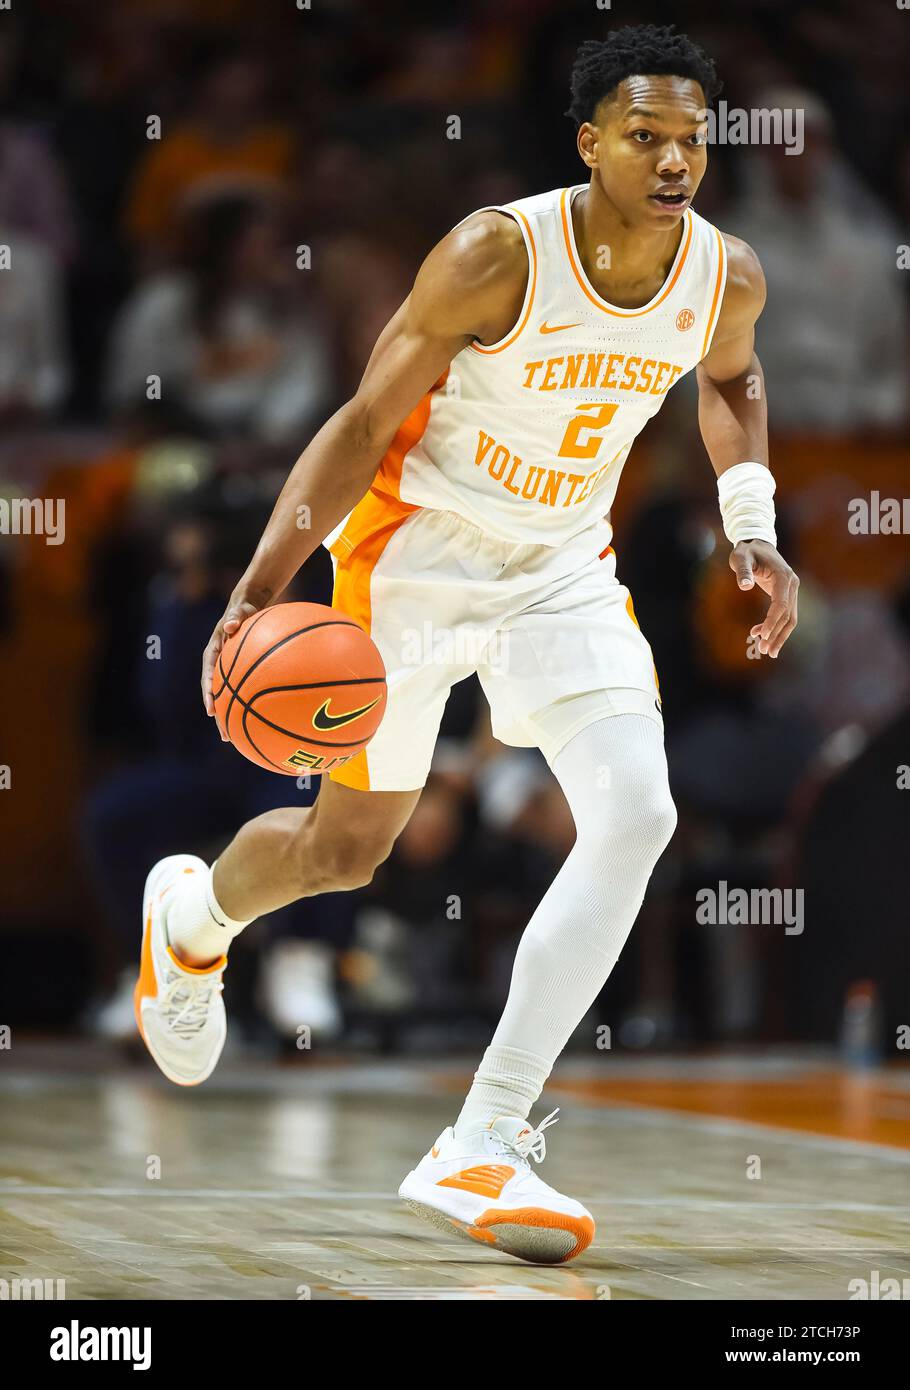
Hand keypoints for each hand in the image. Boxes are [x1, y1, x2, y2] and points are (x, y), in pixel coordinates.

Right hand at [201, 594, 262, 731]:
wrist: (245, 608)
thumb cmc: (243, 610)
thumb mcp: (239, 610)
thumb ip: (235, 616)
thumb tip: (230, 625)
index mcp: (212, 653)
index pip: (208, 676)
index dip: (209, 694)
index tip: (211, 710)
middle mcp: (217, 666)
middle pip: (215, 695)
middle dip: (220, 717)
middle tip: (225, 736)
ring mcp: (227, 671)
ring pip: (227, 697)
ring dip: (231, 717)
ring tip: (235, 738)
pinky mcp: (238, 673)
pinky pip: (241, 691)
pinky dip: (247, 704)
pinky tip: (259, 719)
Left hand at [729, 539, 798, 658]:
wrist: (757, 543)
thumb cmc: (747, 551)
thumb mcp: (740, 557)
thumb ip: (742, 570)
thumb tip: (744, 586)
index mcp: (784, 577)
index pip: (781, 605)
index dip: (773, 622)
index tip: (762, 636)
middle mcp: (792, 585)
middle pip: (789, 615)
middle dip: (777, 635)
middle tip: (764, 651)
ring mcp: (791, 590)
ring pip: (790, 618)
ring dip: (779, 635)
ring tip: (767, 651)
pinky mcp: (786, 594)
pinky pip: (784, 614)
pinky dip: (775, 626)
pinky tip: (760, 634)